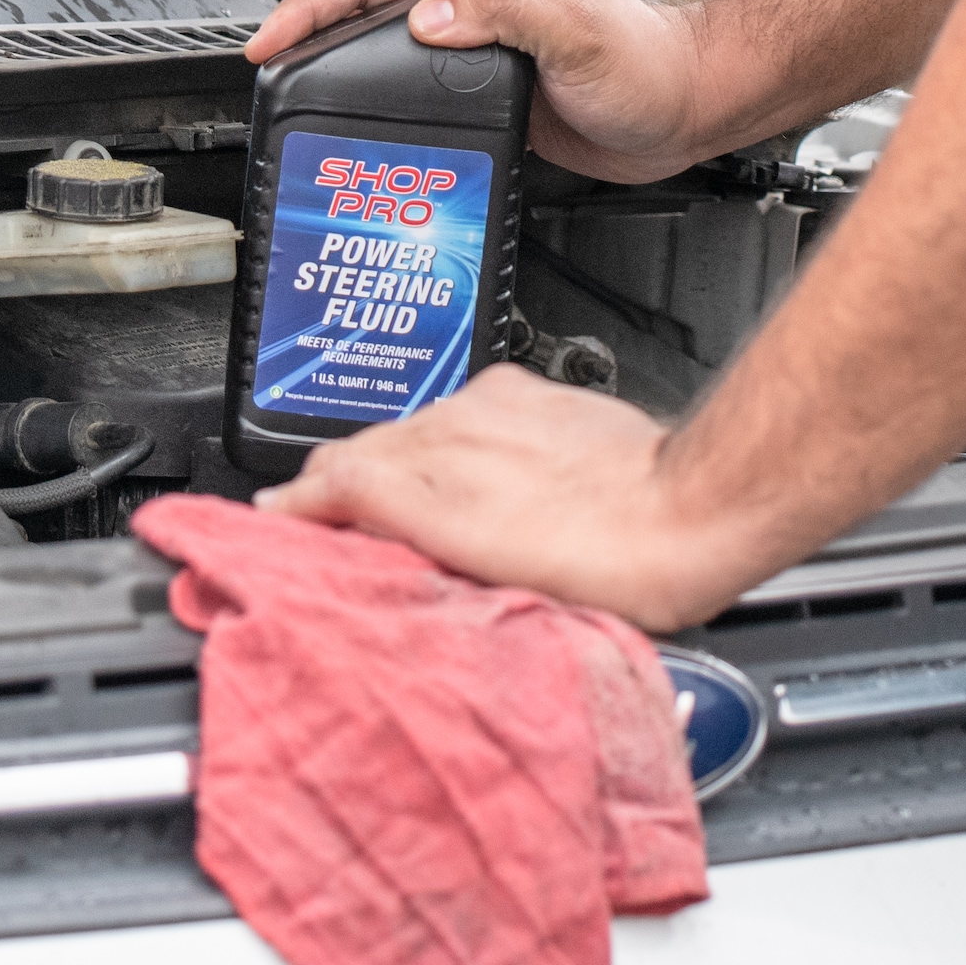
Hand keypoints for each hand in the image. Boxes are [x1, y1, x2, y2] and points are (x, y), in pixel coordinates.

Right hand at [244, 0, 728, 181]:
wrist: (695, 106)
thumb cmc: (651, 59)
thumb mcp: (575, 29)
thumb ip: (503, 14)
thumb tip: (426, 18)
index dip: (317, 4)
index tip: (273, 38)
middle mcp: (477, 13)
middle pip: (370, 14)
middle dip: (310, 36)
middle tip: (268, 74)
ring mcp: (484, 58)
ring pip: (390, 59)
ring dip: (342, 76)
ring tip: (301, 113)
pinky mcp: (498, 103)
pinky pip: (425, 104)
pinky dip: (387, 118)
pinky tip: (373, 147)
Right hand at [262, 368, 766, 630]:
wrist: (690, 513)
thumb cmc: (609, 561)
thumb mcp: (480, 570)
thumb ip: (390, 533)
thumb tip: (317, 514)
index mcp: (433, 476)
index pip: (330, 477)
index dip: (296, 508)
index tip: (275, 527)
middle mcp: (455, 427)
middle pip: (364, 450)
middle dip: (338, 488)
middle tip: (326, 530)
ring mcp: (493, 405)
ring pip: (411, 429)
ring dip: (394, 466)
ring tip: (395, 512)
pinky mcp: (529, 394)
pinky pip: (462, 411)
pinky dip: (445, 444)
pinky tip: (464, 476)